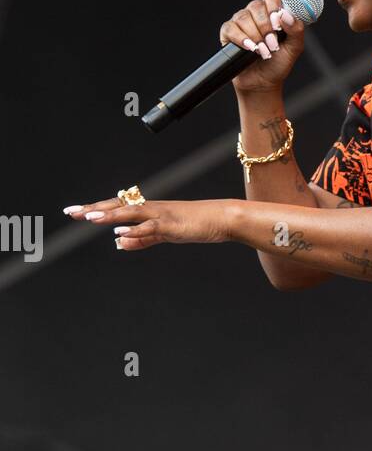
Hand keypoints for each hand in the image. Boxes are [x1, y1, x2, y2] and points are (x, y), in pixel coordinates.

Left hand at [62, 196, 236, 249]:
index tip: (76, 211)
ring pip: (130, 214)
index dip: (96, 209)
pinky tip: (120, 234)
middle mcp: (149, 209)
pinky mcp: (170, 224)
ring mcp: (160, 215)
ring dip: (110, 216)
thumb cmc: (194, 224)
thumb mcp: (163, 235)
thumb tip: (119, 243)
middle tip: (72, 211)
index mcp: (147, 211)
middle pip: (117, 207)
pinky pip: (149, 228)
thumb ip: (141, 239)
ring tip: (90, 217)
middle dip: (94, 209)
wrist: (219, 218)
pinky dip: (134, 231)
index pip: (116, 208)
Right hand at [220, 0, 304, 93]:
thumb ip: (296, 30)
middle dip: (266, 27)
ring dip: (255, 36)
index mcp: (272, 12)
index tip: (278, 25)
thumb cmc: (278, 63)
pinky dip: (241, 39)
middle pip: (256, 5)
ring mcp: (240, 22)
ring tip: (263, 52)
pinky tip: (250, 49)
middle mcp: (255, 14)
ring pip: (244, 17)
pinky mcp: (228, 33)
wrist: (263, 83)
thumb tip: (286, 14)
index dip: (274, 6)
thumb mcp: (294, 48)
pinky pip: (231, 28)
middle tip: (272, 44)